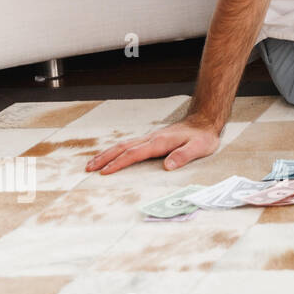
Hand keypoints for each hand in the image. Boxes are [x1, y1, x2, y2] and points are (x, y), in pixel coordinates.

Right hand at [84, 113, 222, 174]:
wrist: (204, 121)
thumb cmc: (203, 136)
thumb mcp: (199, 147)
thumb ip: (183, 156)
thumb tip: (167, 166)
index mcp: (160, 142)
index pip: (134, 154)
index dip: (119, 163)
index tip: (104, 172)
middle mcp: (152, 138)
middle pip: (123, 148)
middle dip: (105, 158)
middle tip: (88, 169)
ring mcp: (150, 138)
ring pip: (124, 145)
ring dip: (107, 154)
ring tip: (93, 163)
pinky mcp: (152, 139)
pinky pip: (130, 145)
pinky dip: (117, 150)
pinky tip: (113, 155)